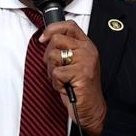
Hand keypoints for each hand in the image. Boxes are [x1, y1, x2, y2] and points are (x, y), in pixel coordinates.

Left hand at [40, 20, 106, 135]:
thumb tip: (46, 40)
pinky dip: (56, 84)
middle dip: (49, 56)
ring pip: (53, 56)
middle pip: (56, 40)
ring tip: (63, 80)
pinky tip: (66, 88)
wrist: (92, 109)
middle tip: (57, 70)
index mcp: (86, 46)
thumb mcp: (74, 64)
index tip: (43, 38)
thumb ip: (65, 50)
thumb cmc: (80, 88)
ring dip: (52, 71)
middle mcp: (87, 50)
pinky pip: (56, 73)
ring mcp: (85, 61)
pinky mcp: (81, 73)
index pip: (69, 26)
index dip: (52, 29)